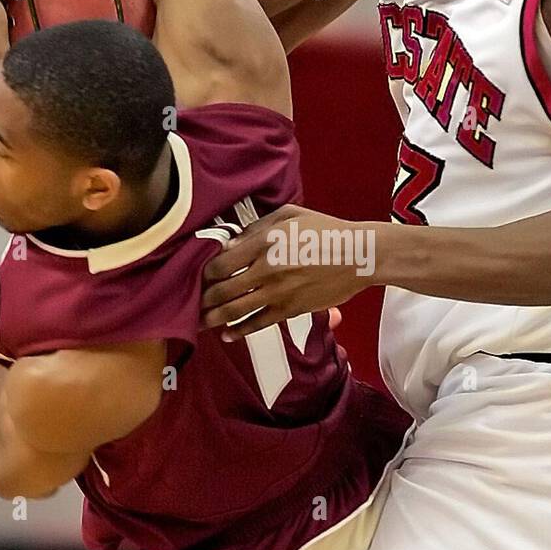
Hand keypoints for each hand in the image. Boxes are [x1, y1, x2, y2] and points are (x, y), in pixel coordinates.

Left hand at [201, 204, 378, 338]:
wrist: (359, 256)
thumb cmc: (326, 231)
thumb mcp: (290, 215)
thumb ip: (257, 227)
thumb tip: (231, 243)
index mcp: (265, 242)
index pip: (221, 263)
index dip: (204, 272)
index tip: (198, 276)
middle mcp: (267, 269)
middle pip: (223, 289)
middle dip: (203, 298)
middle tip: (192, 302)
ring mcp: (278, 293)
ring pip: (235, 310)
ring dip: (213, 318)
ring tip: (200, 323)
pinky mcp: (290, 310)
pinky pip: (258, 324)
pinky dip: (239, 331)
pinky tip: (227, 334)